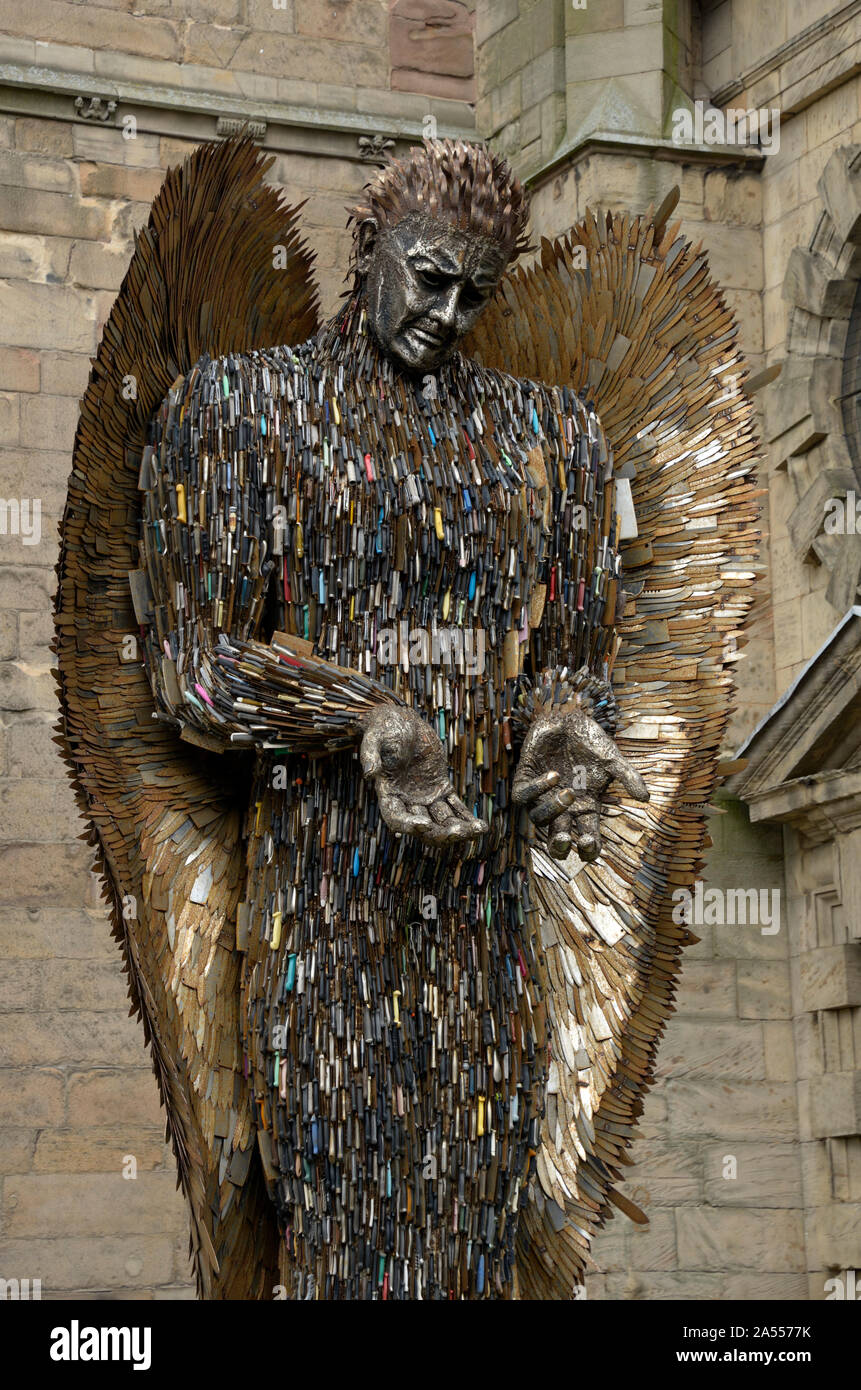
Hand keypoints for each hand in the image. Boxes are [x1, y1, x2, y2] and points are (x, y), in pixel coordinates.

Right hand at [360, 705, 488, 847]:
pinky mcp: (440, 787)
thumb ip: (370, 754)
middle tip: (458, 832)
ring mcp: (425, 797)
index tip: (425, 824)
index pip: (396, 818)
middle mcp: (407, 801)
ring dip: (459, 829)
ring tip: (478, 831)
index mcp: (389, 794)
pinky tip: (482, 826)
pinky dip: (466, 817)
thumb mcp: (375, 738)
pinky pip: (454, 807)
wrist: (401, 721)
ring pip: (442, 821)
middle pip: (424, 828)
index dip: (409, 825)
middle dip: (440, 833)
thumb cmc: (385, 729)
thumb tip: (369, 772)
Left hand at [512, 707, 647, 862]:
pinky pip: (522, 796)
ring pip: (538, 819)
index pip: (587, 839)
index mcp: (585, 807)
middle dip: (558, 846)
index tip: (589, 843)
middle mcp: (564, 806)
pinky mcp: (525, 779)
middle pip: (557, 839)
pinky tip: (553, 775)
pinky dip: (535, 789)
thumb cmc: (590, 741)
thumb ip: (628, 777)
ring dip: (552, 809)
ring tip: (567, 792)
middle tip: (565, 839)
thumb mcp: (613, 759)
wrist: (568, 716)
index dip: (588, 849)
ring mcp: (543, 794)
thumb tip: (645, 798)